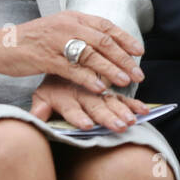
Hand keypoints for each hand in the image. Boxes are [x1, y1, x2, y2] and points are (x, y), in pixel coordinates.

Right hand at [0, 11, 144, 97]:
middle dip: (124, 58)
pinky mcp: (46, 58)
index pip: (105, 26)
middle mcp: (67, 25)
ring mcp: (57, 41)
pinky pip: (72, 69)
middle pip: (103, 41)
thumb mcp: (59, 29)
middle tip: (138, 73)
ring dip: (111, 69)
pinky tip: (100, 87)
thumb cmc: (32, 40)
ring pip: (91, 55)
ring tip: (125, 81)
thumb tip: (106, 44)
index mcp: (73, 17)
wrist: (1, 45)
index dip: (124, 38)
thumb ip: (80, 33)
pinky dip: (88, 78)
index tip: (139, 51)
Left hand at [28, 75, 151, 132]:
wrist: (63, 54)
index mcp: (63, 94)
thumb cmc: (53, 83)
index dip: (78, 115)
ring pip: (110, 98)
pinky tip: (144, 110)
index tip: (87, 125)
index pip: (71, 107)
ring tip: (132, 120)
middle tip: (119, 126)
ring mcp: (97, 88)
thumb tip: (35, 117)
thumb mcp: (42, 95)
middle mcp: (82, 90)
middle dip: (106, 116)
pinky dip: (132, 103)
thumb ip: (40, 107)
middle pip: (94, 104)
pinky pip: (122, 95)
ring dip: (122, 109)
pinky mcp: (108, 87)